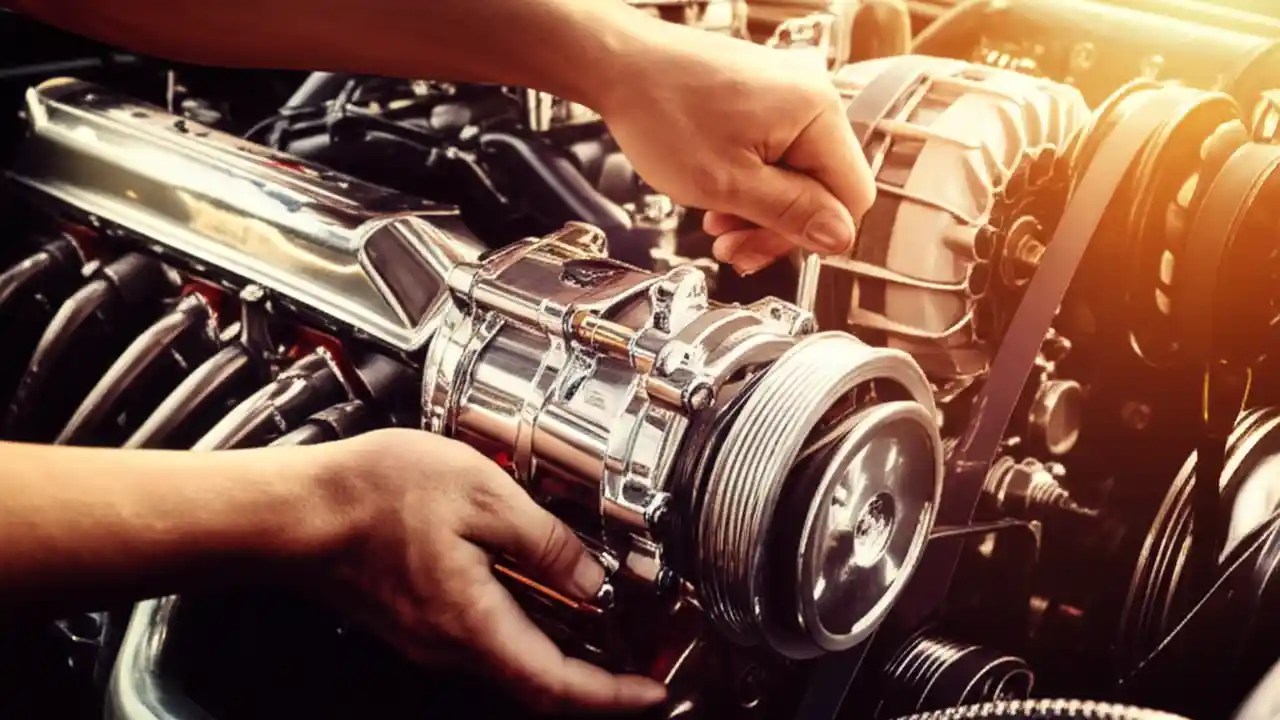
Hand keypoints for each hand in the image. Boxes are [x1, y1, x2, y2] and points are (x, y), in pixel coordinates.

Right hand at [305, 429, 666, 712]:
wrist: (297, 509)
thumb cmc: (374, 495)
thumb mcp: (483, 495)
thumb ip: (547, 542)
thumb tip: (592, 582)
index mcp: (474, 624)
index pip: (558, 686)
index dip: (613, 697)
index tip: (652, 692)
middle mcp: (452, 647)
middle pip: (539, 686)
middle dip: (597, 685)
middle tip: (640, 669)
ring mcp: (431, 638)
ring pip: (514, 664)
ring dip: (564, 657)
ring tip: (605, 631)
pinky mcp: (418, 619)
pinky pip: (488, 639)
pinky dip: (529, 632)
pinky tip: (544, 599)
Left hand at [593, 19, 875, 275]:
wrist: (620, 65)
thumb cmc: (662, 111)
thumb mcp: (727, 183)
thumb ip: (790, 214)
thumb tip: (839, 238)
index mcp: (817, 113)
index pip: (851, 196)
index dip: (813, 235)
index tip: (768, 251)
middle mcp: (813, 96)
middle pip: (822, 189)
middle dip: (777, 227)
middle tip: (735, 251)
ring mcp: (790, 95)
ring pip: (797, 177)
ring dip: (759, 211)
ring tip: (717, 226)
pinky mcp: (767, 98)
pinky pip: (776, 154)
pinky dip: (750, 183)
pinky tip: (719, 198)